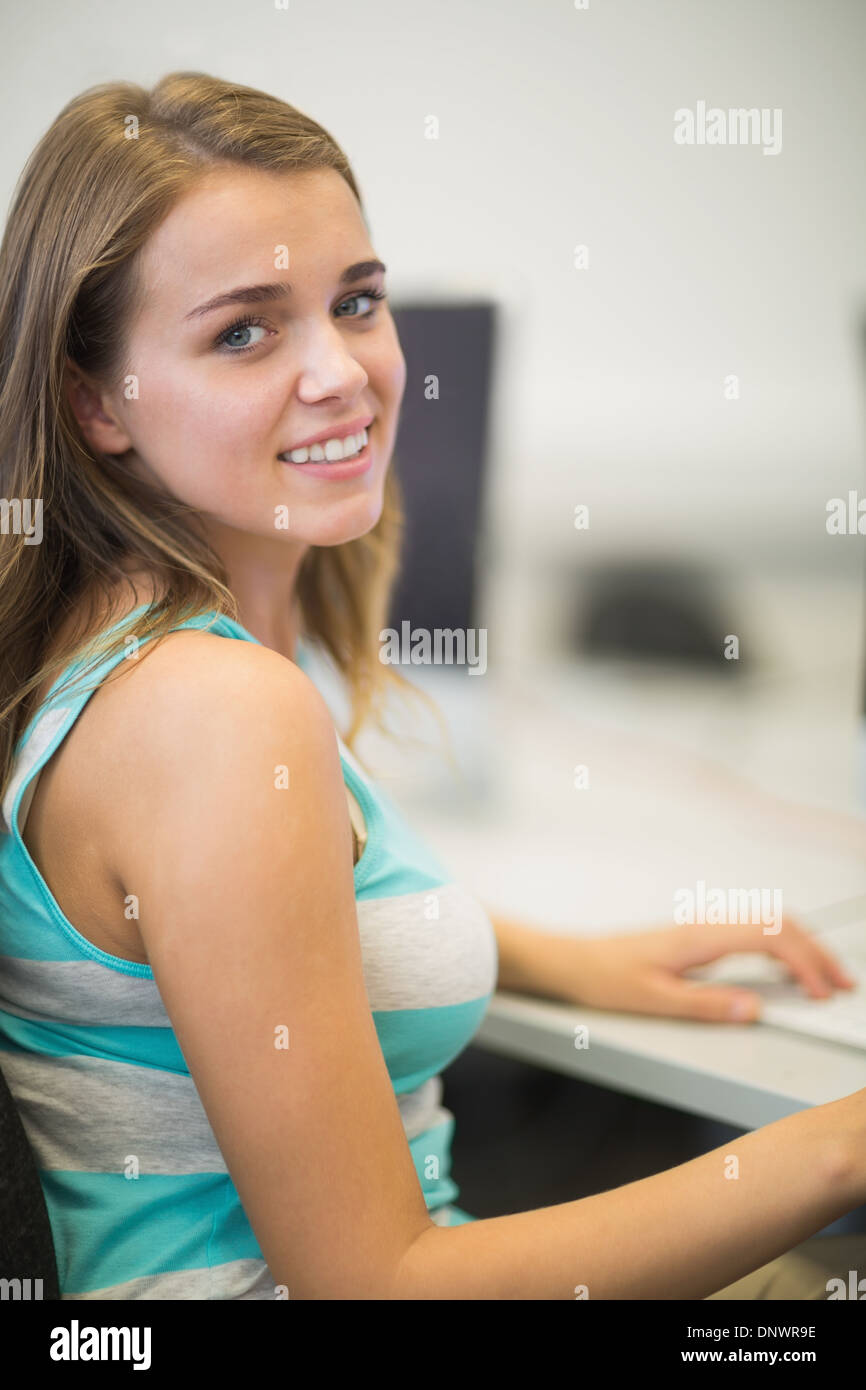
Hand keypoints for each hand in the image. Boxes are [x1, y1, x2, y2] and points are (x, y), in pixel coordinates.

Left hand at [559, 918, 855, 1022]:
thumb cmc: (607, 979)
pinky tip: (789, 970)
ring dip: (804, 946)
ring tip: (826, 978)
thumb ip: (707, 1006)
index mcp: (700, 937)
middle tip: (843, 984)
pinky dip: (784, 946)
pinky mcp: (702, 936)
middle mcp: (707, 925)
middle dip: (818, 951)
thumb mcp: (655, 1001)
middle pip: (779, 924)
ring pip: (770, 923)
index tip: (822, 993)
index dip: (804, 964)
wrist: (576, 961)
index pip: (770, 938)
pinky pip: (755, 931)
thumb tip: (755, 1009)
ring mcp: (705, 927)